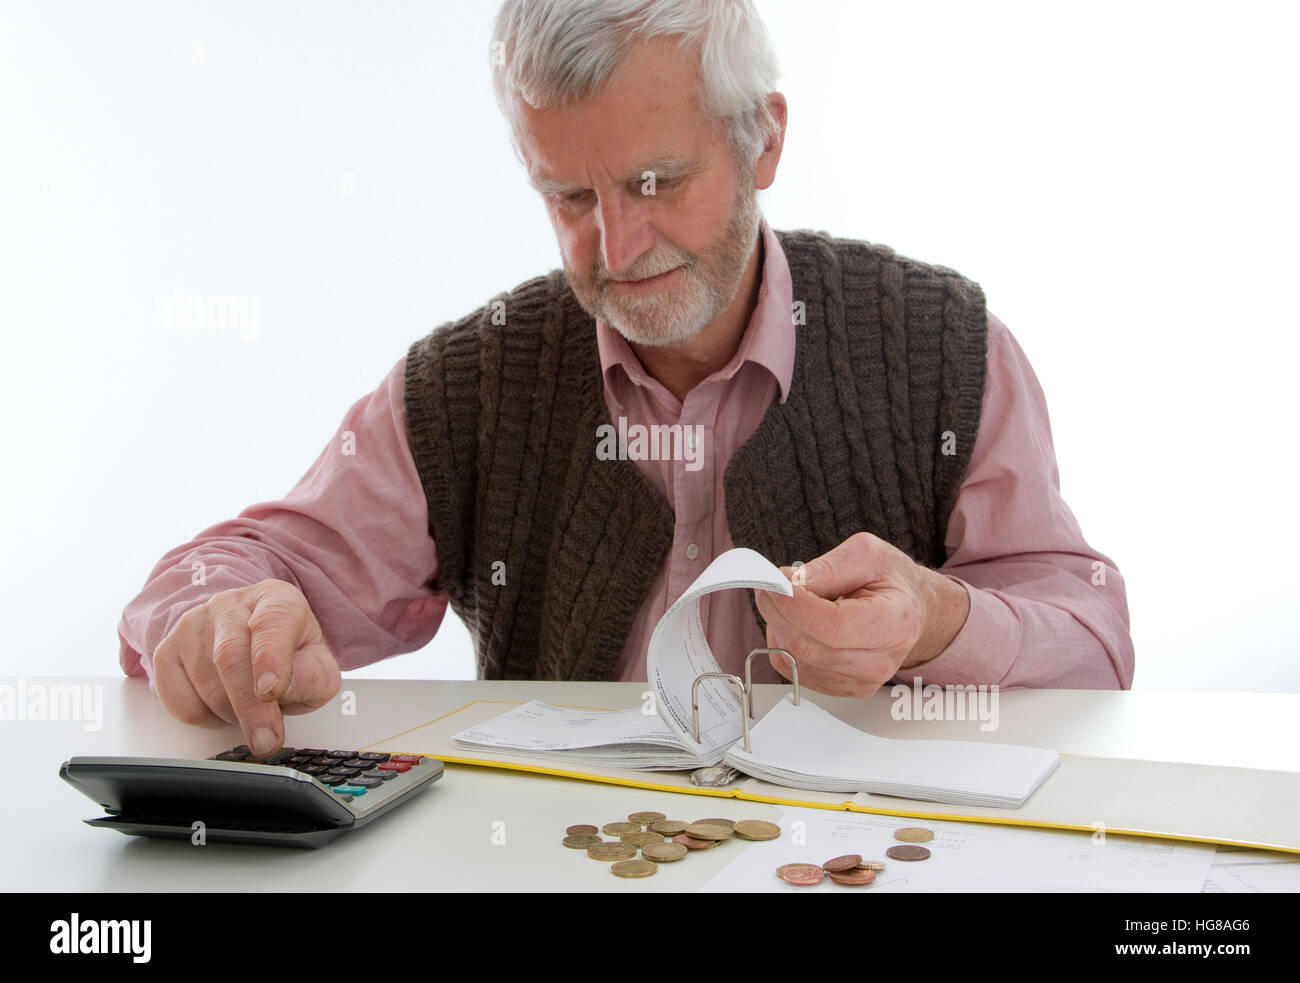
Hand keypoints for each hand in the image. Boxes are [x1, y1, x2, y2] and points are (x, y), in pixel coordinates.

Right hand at [150, 579, 340, 755]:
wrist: (251, 643)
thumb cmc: (287, 654)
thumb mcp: (317, 664)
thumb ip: (312, 676)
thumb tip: (287, 688)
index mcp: (275, 600)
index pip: (271, 623)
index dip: (270, 659)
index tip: (271, 691)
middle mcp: (230, 605)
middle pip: (230, 656)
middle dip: (249, 706)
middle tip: (265, 739)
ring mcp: (193, 625)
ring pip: (204, 681)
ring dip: (230, 714)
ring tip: (251, 712)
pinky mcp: (166, 651)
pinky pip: (177, 699)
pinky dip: (203, 718)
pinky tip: (222, 708)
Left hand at [753, 532, 969, 697]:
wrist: (907, 609)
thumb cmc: (890, 581)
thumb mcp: (867, 554)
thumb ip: (828, 567)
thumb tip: (790, 583)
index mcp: (893, 624)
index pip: (832, 627)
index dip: (795, 606)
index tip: (774, 583)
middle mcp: (879, 661)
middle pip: (808, 647)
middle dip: (778, 613)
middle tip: (768, 586)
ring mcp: (859, 681)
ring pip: (795, 660)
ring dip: (779, 627)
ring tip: (788, 600)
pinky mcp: (839, 688)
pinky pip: (792, 670)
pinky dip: (783, 643)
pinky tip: (796, 622)